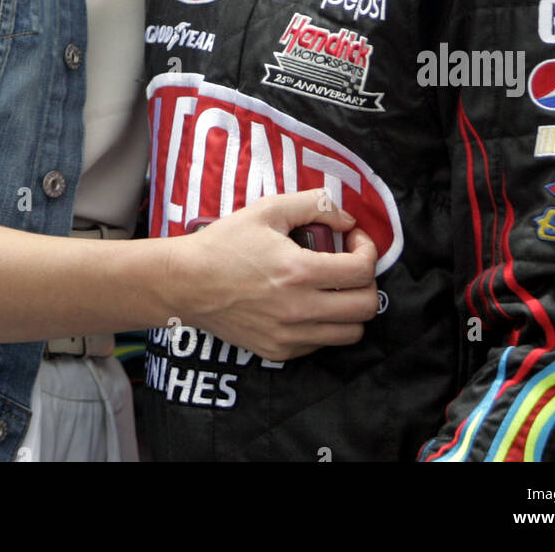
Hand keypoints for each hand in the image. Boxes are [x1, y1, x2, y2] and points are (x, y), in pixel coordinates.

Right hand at [168, 190, 379, 361]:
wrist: (186, 282)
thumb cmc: (225, 243)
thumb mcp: (268, 209)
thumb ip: (313, 204)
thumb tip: (347, 218)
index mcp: (299, 271)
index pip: (362, 271)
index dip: (368, 250)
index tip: (353, 239)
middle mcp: (299, 309)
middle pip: (366, 307)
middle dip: (366, 281)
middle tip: (348, 264)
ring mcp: (289, 336)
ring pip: (351, 333)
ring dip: (351, 307)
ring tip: (333, 286)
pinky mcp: (278, 351)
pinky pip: (322, 345)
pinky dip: (326, 325)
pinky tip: (308, 303)